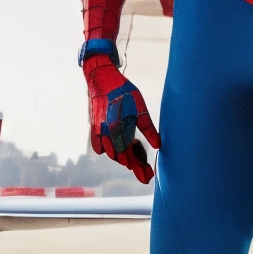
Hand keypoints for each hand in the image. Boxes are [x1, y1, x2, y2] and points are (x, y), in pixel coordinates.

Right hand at [82, 46, 160, 181]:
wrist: (101, 78)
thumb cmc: (123, 91)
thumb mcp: (140, 107)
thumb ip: (148, 128)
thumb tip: (158, 145)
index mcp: (119, 129)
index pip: (128, 157)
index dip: (138, 167)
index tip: (147, 176)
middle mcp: (106, 134)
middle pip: (119, 158)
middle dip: (132, 165)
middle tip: (143, 171)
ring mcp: (98, 131)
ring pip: (110, 153)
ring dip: (121, 158)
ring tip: (132, 159)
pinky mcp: (93, 127)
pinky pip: (99, 147)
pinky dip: (108, 150)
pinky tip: (116, 148)